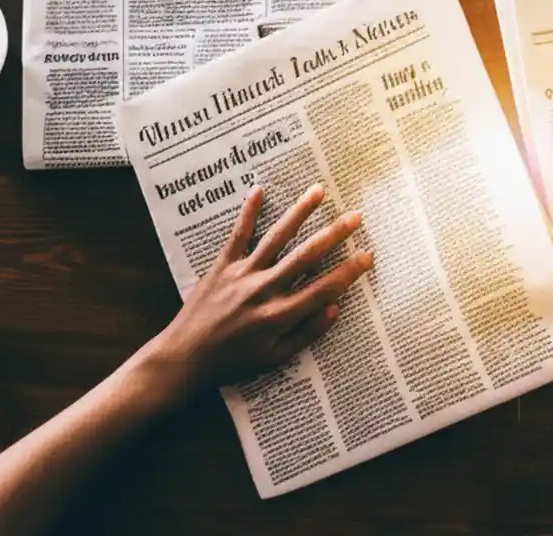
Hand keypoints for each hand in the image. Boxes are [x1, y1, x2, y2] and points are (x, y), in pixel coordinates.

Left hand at [140, 183, 371, 401]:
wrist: (184, 357)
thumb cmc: (232, 362)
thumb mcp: (274, 358)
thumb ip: (306, 332)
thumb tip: (335, 307)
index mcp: (278, 316)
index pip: (323, 289)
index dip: (349, 272)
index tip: (367, 255)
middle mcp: (263, 290)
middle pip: (306, 256)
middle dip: (333, 234)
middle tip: (355, 216)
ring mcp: (241, 274)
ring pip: (276, 238)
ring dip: (299, 213)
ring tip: (318, 191)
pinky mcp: (221, 266)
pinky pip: (238, 235)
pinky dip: (248, 212)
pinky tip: (259, 189)